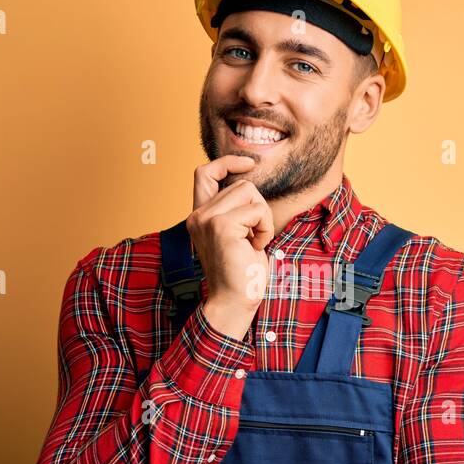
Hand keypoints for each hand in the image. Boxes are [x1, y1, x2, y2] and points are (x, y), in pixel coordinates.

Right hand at [187, 157, 273, 339]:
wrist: (235, 301)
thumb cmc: (242, 273)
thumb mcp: (237, 234)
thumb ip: (235, 210)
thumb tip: (250, 181)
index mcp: (199, 216)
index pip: (204, 172)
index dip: (227, 162)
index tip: (249, 163)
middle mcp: (198, 215)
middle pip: (241, 184)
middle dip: (259, 207)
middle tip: (254, 236)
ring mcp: (207, 219)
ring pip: (250, 192)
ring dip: (263, 217)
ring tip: (254, 242)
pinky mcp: (221, 226)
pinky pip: (257, 210)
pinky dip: (265, 228)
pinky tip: (256, 247)